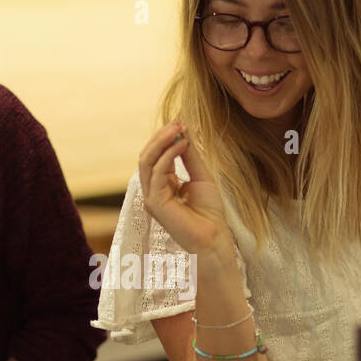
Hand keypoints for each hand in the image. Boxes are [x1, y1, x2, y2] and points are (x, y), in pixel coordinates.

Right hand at [138, 120, 232, 256]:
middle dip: (161, 136)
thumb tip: (183, 132)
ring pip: (146, 161)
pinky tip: (183, 145)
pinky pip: (157, 172)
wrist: (214, 237)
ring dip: (162, 141)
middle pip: (147, 156)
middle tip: (178, 122)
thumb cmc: (209, 212)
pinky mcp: (155, 203)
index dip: (166, 137)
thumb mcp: (201, 176)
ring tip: (179, 129)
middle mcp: (152, 191)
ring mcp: (151, 197)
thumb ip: (190, 156)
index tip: (181, 122)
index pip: (155, 156)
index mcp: (161, 185)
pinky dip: (169, 155)